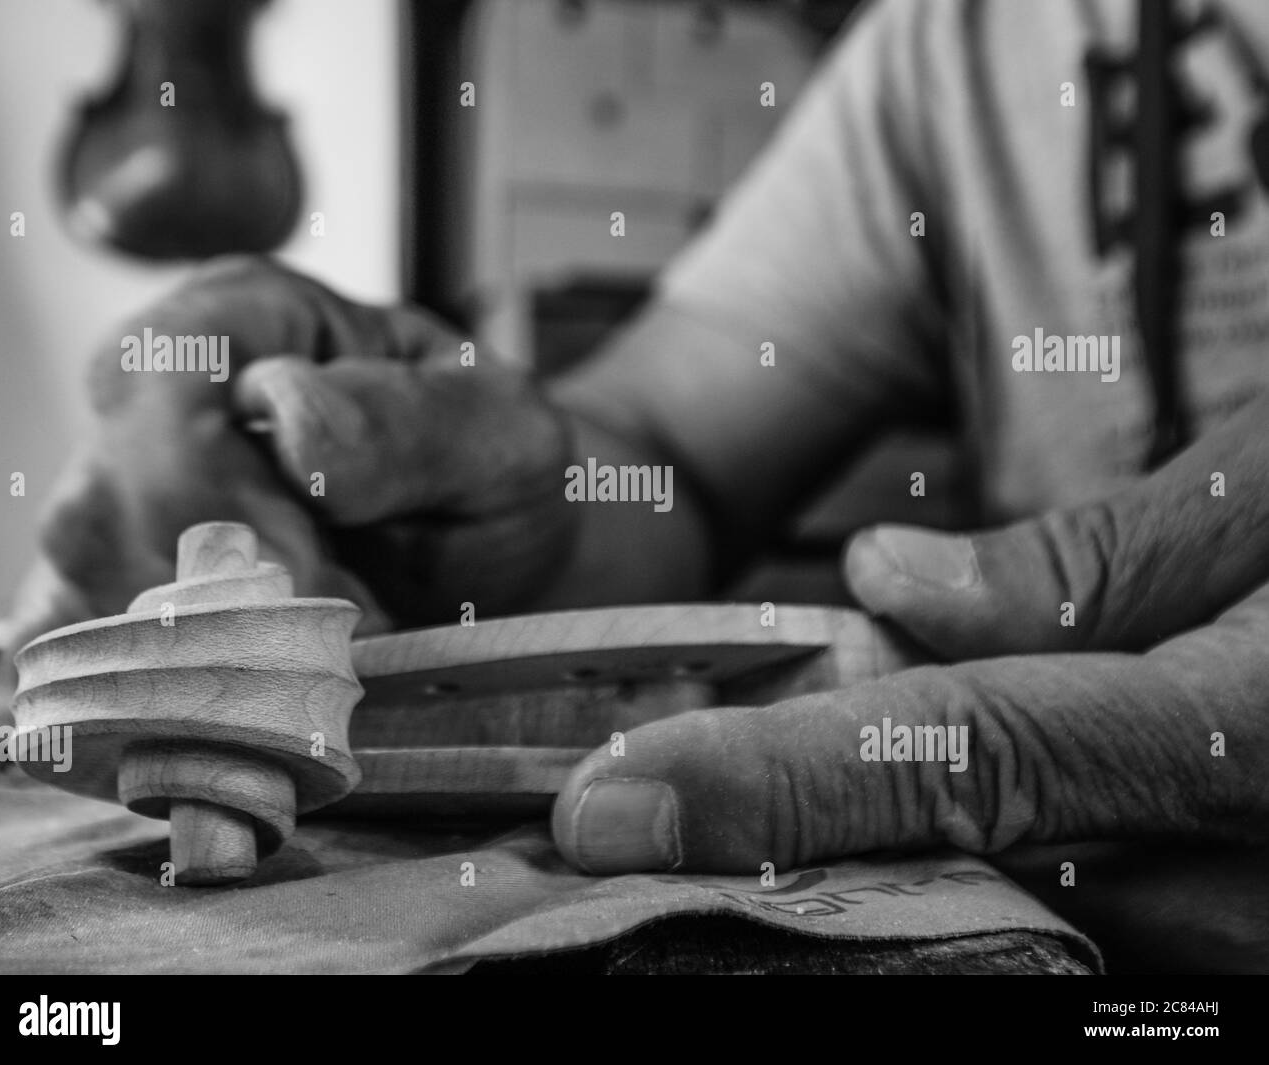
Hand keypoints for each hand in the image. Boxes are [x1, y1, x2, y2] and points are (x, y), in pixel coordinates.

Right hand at [7, 256, 575, 657]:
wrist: (493, 551)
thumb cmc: (496, 475)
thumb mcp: (497, 435)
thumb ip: (406, 421)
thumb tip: (284, 415)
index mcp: (249, 316)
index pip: (158, 385)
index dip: (219, 496)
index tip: (314, 577)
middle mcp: (159, 394)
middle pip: (107, 504)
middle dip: (227, 600)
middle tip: (348, 634)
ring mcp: (121, 493)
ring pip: (87, 591)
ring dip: (209, 657)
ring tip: (327, 657)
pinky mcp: (114, 584)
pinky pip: (85, 653)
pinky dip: (164, 697)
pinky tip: (256, 700)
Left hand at [551, 394, 1268, 970]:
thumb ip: (1100, 557)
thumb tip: (894, 598)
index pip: (965, 761)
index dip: (770, 788)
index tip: (611, 807)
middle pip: (1006, 853)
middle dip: (876, 788)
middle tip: (812, 705)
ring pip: (1072, 899)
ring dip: (984, 810)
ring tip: (986, 697)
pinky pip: (1146, 918)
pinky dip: (1066, 844)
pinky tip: (1059, 752)